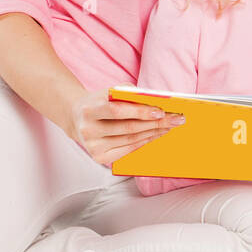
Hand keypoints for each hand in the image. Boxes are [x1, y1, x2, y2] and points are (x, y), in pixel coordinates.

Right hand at [67, 90, 184, 165]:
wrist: (76, 118)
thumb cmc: (98, 102)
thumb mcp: (108, 93)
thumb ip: (128, 94)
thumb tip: (155, 101)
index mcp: (89, 110)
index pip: (117, 111)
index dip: (140, 112)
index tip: (161, 111)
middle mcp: (89, 130)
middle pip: (128, 128)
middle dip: (155, 123)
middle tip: (176, 119)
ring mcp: (93, 147)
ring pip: (130, 141)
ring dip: (154, 133)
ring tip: (170, 126)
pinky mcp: (99, 158)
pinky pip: (128, 150)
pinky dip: (144, 142)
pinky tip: (156, 135)